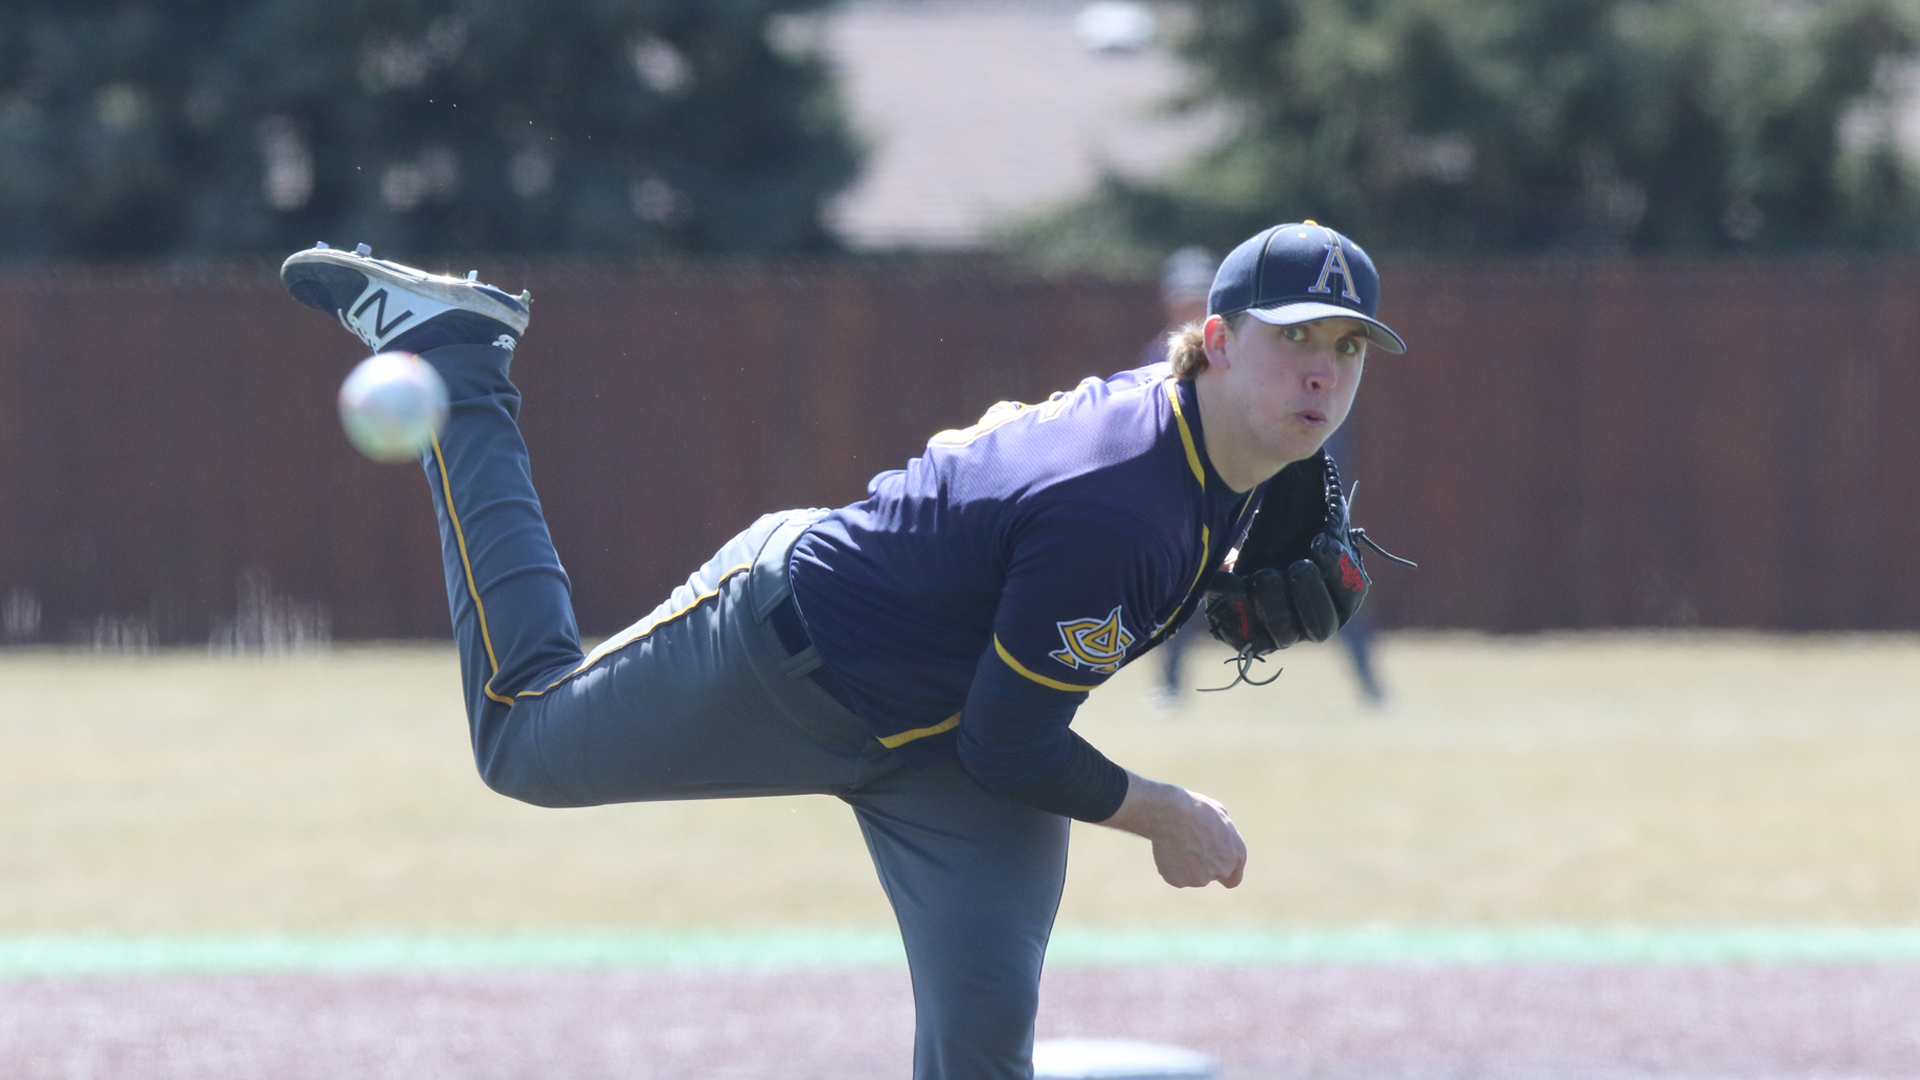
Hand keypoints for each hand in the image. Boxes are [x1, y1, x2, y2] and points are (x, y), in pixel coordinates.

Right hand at [1099, 774, 1246, 888]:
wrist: (1166, 810)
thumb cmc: (1191, 806)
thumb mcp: (1217, 811)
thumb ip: (1224, 831)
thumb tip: (1222, 837)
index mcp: (1235, 854)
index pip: (1234, 878)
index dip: (1225, 874)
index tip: (1214, 870)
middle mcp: (1220, 870)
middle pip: (1209, 875)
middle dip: (1200, 864)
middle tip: (1186, 845)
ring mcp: (1199, 878)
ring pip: (1190, 875)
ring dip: (1184, 862)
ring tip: (1174, 840)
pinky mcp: (1177, 880)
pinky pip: (1173, 875)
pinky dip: (1168, 865)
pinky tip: (1164, 847)